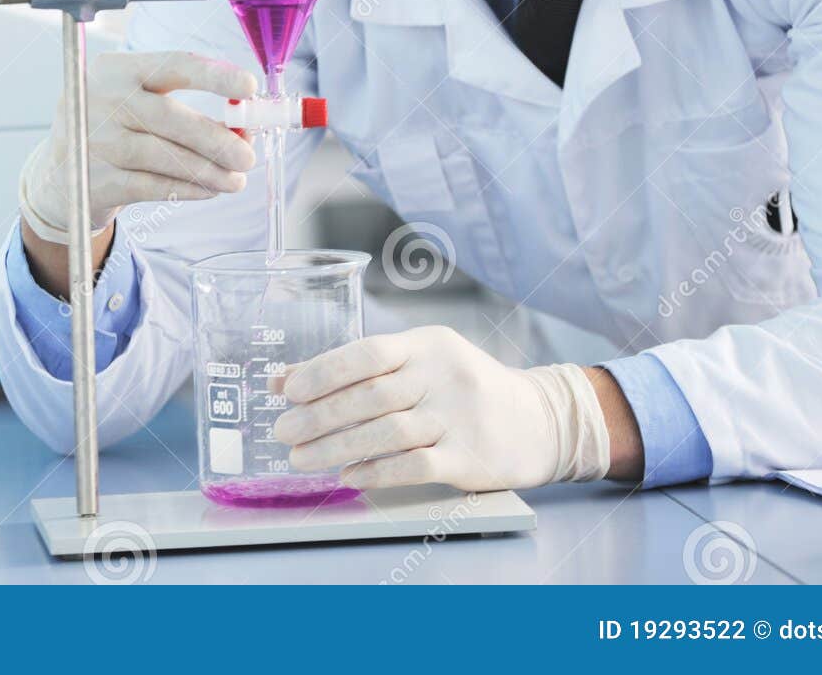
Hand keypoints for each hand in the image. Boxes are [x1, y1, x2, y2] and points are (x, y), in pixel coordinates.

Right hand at [19, 48, 257, 242]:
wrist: (61, 173)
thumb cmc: (115, 128)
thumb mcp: (140, 102)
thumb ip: (186, 107)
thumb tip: (243, 125)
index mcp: (118, 68)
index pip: (173, 64)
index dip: (214, 75)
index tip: (249, 87)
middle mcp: (102, 98)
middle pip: (169, 116)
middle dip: (215, 138)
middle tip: (247, 155)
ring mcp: (94, 140)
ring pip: (163, 155)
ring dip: (207, 170)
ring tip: (235, 180)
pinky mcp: (95, 179)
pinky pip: (151, 185)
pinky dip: (186, 189)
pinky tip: (208, 190)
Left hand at [272, 325, 610, 491]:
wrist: (539, 420)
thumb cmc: (465, 388)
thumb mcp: (422, 364)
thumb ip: (362, 370)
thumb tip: (288, 380)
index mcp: (427, 344)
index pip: (368, 352)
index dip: (324, 371)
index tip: (288, 390)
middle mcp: (442, 375)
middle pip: (371, 395)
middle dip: (320, 415)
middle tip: (283, 432)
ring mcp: (458, 416)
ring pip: (387, 432)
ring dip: (337, 447)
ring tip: (302, 459)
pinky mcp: (470, 457)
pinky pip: (414, 465)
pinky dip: (376, 471)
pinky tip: (349, 476)